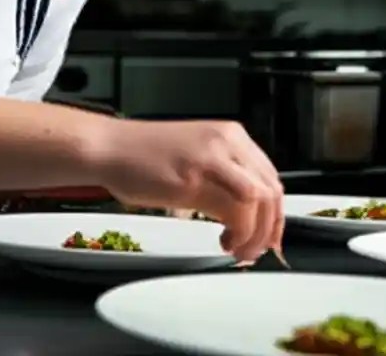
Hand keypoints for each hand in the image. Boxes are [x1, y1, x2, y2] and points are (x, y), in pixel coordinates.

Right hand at [91, 119, 283, 262]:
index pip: (271, 176)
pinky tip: (224, 241)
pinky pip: (234, 210)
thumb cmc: (144, 155)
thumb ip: (224, 173)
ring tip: (239, 249)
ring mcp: (212, 159)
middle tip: (258, 249)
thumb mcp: (197, 155)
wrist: (109, 147)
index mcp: (231, 135)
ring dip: (255, 233)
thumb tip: (248, 210)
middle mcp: (227, 142)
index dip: (276, 212)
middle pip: (271, 190)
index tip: (271, 235)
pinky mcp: (194, 180)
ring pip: (258, 200)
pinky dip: (238, 232)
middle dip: (270, 227)